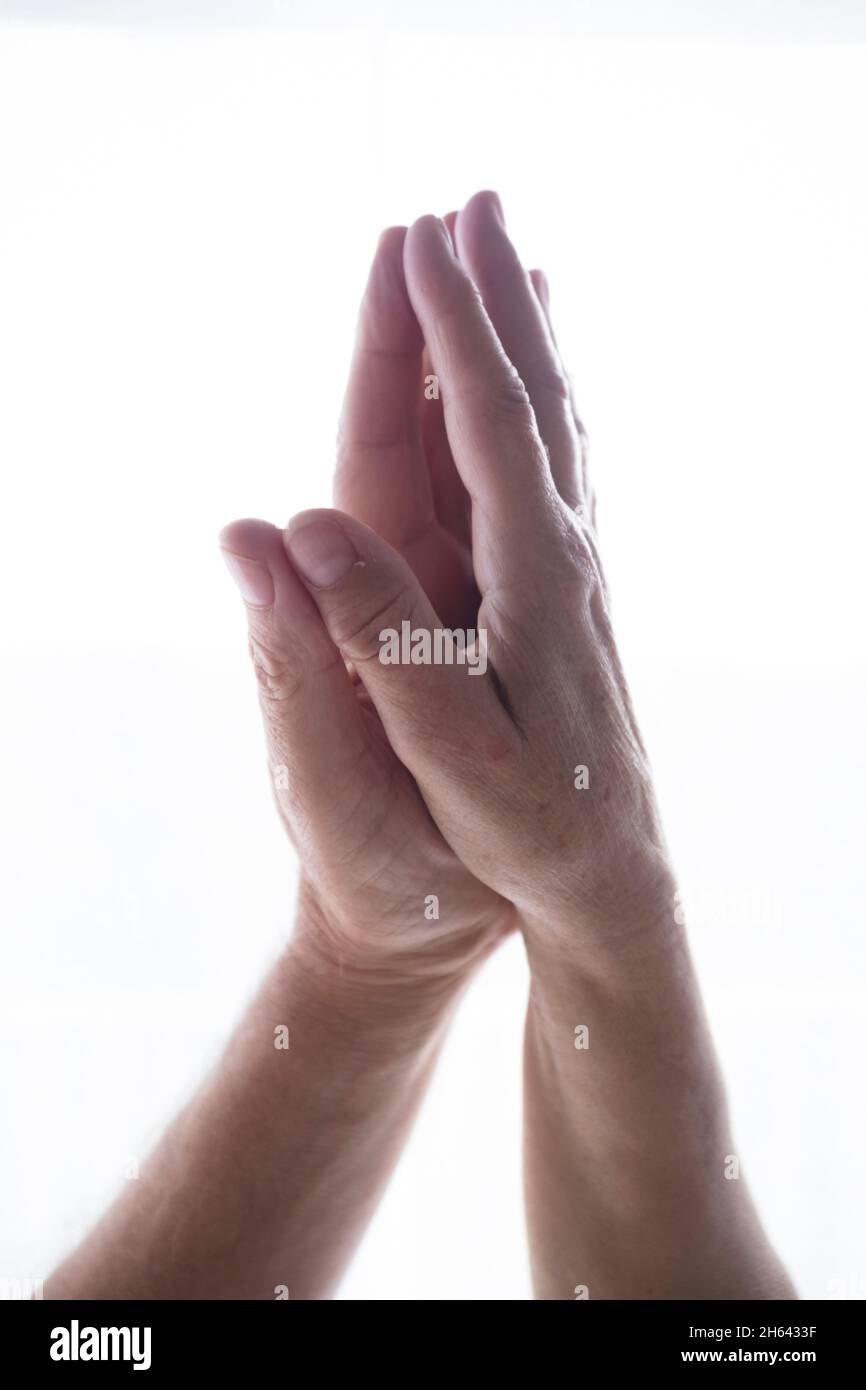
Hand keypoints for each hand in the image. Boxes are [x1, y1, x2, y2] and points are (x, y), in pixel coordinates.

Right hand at [258, 195, 672, 965]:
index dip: (454, 327)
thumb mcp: (443, 747)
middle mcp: (567, 553)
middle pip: (536, 396)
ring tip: (512, 263)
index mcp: (536, 573)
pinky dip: (540, 403)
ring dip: (528, 337)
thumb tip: (301, 525)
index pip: (492, 420)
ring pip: (556, 425)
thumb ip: (380, 638)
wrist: (606, 869)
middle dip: (498, 296)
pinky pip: (557, 469)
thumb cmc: (522, 820)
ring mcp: (576, 569)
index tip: (419, 238)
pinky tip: (538, 395)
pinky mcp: (570, 593)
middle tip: (473, 201)